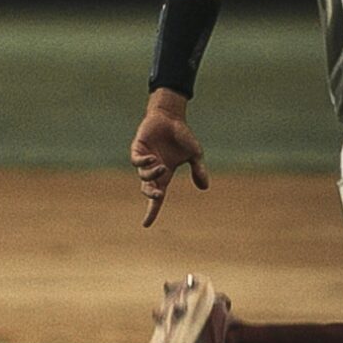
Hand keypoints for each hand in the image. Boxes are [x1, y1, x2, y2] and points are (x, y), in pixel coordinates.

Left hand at [131, 98, 208, 226]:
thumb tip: (205, 187)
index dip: (152, 211)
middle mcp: (153, 170)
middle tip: (158, 195)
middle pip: (148, 190)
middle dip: (151, 195)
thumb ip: (199, 170)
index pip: (157, 198)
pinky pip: (137, 161)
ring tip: (162, 166)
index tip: (145, 225)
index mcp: (165, 175)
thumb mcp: (195, 154)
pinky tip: (153, 158)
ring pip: (143, 176)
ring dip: (152, 175)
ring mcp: (144, 160)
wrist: (171, 117)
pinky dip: (144, 162)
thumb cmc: (182, 136)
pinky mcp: (138, 149)